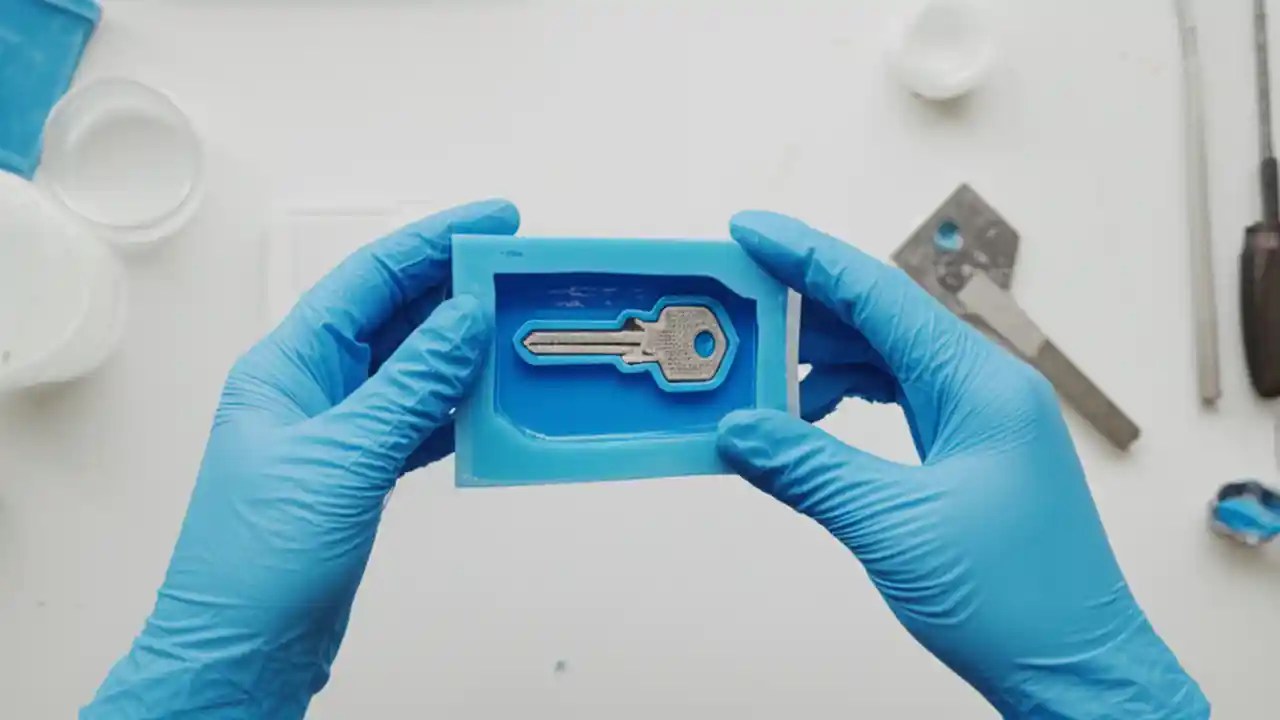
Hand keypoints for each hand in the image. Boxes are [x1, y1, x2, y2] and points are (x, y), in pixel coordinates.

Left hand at [82, 200, 519, 718]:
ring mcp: (337, 431)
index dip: (432, 242)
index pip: (368, 279)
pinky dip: (456, 407)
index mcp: (287, 365)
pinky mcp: (359, 474)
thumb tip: (462, 318)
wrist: (242, 652)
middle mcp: (310, 388)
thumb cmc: (258, 560)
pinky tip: (491, 400)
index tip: (491, 221)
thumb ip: (410, 384)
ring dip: (461, 348)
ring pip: (410, 368)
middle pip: (392, 315)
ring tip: (516, 326)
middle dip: (453, 288)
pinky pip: (417, 420)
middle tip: (517, 269)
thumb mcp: (343, 457)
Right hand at [717, 212, 1208, 718]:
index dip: (808, 257)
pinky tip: (807, 421)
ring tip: (760, 371)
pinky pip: (898, 402)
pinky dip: (845, 402)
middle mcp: (985, 389)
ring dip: (821, 360)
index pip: (880, 294)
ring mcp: (980, 421)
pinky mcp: (969, 455)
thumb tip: (740, 431)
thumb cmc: (1019, 603)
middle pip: (881, 320)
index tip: (751, 232)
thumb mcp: (893, 528)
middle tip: (738, 301)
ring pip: (887, 362)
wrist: (1077, 672)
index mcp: (980, 385)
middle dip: (805, 307)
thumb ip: (808, 470)